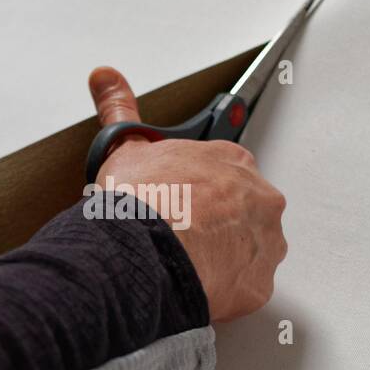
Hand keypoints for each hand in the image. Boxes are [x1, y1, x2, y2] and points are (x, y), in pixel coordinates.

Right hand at [88, 67, 287, 321]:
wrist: (144, 254)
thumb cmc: (141, 203)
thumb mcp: (125, 146)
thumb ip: (120, 110)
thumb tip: (105, 78)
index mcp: (234, 163)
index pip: (227, 174)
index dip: (200, 190)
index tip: (182, 201)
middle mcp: (259, 201)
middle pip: (245, 213)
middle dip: (216, 226)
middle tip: (181, 237)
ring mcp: (264, 244)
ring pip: (250, 252)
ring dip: (225, 259)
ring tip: (186, 266)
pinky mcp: (258, 286)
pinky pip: (245, 290)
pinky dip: (224, 291)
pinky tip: (196, 287)